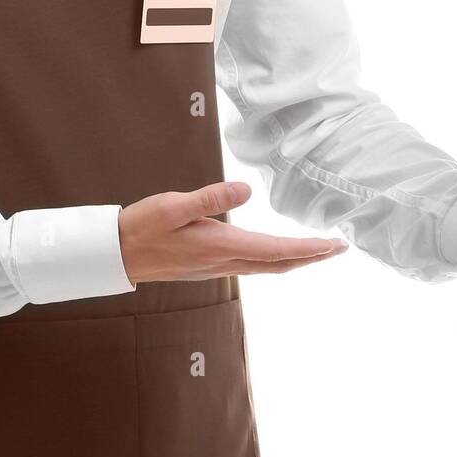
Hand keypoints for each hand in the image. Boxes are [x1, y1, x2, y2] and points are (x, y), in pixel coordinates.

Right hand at [118, 180, 348, 283]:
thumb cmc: (143, 226)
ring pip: (268, 266)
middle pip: (279, 263)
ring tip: (319, 250)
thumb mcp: (173, 205)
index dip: (308, 248)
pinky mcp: (210, 265)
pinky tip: (278, 252)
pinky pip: (254, 265)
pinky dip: (276, 259)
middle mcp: (224, 261)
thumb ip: (210, 197)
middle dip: (312, 256)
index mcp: (220, 245)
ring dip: (296, 259)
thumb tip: (247, 190)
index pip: (276, 249)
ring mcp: (218, 266)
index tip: (333, 245)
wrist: (117, 254)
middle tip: (339, 248)